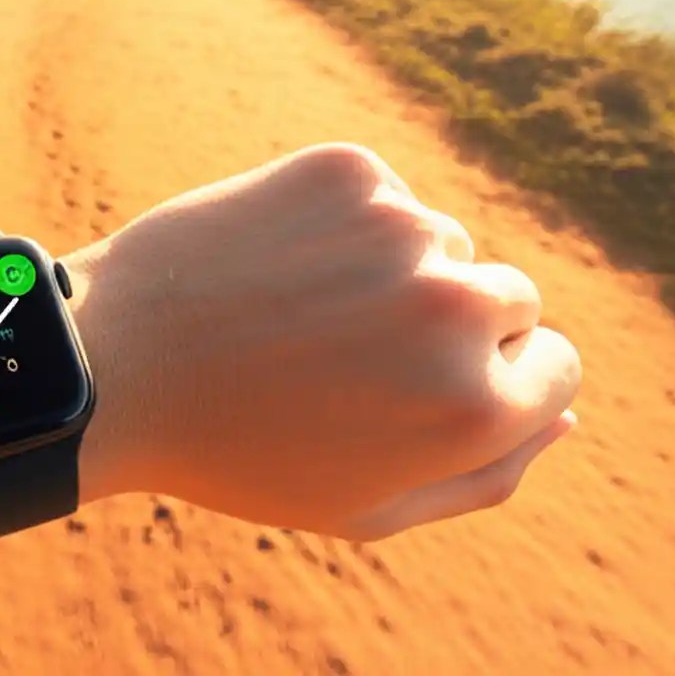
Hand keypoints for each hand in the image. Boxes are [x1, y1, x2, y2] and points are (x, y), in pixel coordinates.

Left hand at [67, 143, 580, 539]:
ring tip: (297, 311)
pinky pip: (384, 194)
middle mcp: (457, 307)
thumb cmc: (237, 451)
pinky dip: (344, 222)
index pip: (559, 366)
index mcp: (476, 407)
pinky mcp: (346, 168)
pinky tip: (277, 263)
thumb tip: (562, 416)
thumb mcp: (364, 506)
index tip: (423, 383)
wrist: (112, 364)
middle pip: (511, 297)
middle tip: (345, 353)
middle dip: (448, 325)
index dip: (493, 380)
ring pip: (442, 241)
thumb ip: (485, 475)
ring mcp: (402, 226)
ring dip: (392, 270)